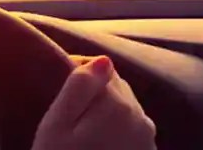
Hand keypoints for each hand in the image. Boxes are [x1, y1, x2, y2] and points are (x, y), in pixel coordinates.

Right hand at [32, 56, 155, 149]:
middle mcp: (141, 119)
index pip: (102, 70)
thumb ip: (78, 88)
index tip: (61, 93)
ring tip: (81, 140)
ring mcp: (147, 142)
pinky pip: (131, 136)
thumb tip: (102, 60)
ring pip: (126, 114)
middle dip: (96, 98)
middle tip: (68, 123)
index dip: (79, 77)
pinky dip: (116, 138)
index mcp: (118, 104)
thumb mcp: (56, 127)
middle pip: (118, 91)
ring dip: (107, 118)